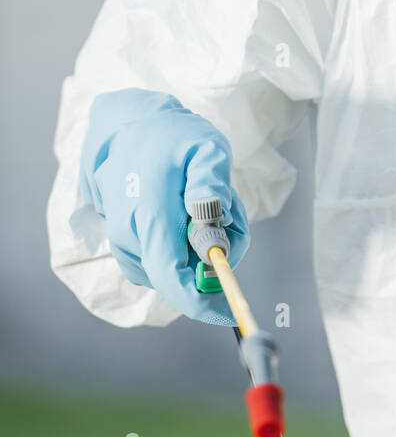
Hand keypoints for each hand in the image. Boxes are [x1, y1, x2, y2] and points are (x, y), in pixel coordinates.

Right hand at [80, 88, 249, 323]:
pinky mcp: (123, 240)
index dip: (203, 304)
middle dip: (215, 255)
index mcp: (151, 217)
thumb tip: (213, 217)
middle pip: (182, 276)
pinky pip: (160, 258)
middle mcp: (130, 236)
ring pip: (173, 267)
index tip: (230, 312)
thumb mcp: (205, 146)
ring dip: (200, 247)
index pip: (173, 281)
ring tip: (210, 202)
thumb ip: (210, 182)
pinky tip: (189, 210)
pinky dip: (182, 244)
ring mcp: (122, 240)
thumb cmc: (172, 135)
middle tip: (232, 211)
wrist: (126, 125)